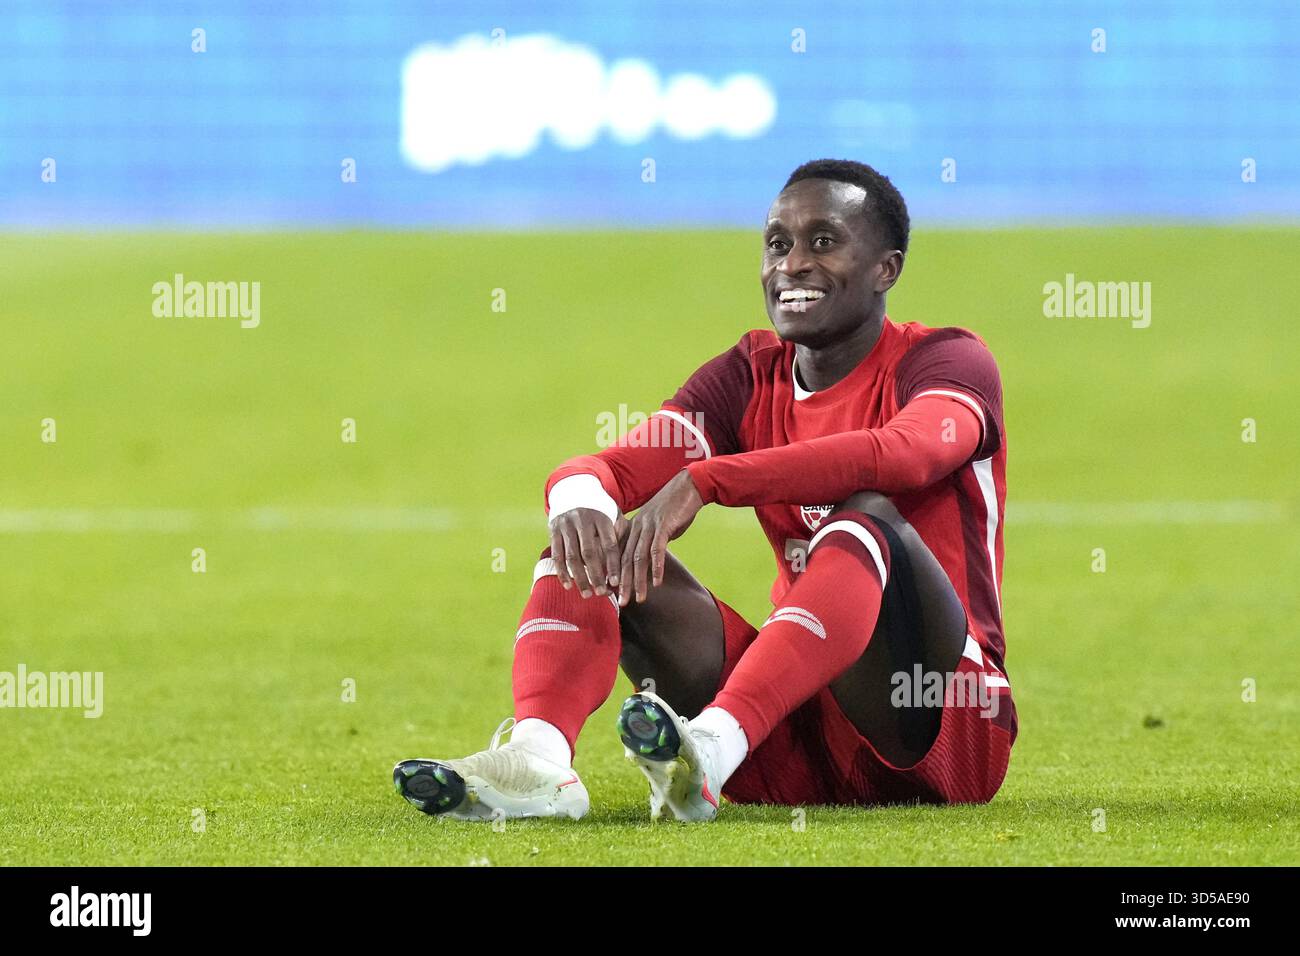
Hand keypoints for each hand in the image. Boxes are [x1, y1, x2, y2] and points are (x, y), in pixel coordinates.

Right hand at [549, 508, 628, 597]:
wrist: (572, 490)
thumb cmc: (599, 510)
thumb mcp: (613, 514)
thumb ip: (620, 533)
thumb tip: (627, 561)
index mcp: (602, 517)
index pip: (609, 545)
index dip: (612, 565)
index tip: (616, 583)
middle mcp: (583, 520)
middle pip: (589, 553)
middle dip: (596, 575)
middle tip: (601, 593)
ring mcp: (566, 525)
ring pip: (572, 557)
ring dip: (580, 578)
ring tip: (587, 594)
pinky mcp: (553, 531)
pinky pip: (557, 555)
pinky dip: (562, 572)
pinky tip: (569, 585)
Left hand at [619, 470, 704, 605]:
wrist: (689, 487)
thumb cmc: (675, 508)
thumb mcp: (658, 525)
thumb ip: (650, 541)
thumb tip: (649, 560)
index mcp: (633, 527)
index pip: (620, 555)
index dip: (616, 575)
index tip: (614, 593)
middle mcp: (637, 527)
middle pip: (625, 559)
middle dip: (623, 583)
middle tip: (622, 602)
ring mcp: (649, 526)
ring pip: (639, 558)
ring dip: (639, 580)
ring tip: (639, 598)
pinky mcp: (663, 525)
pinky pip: (657, 550)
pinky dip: (656, 567)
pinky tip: (657, 582)